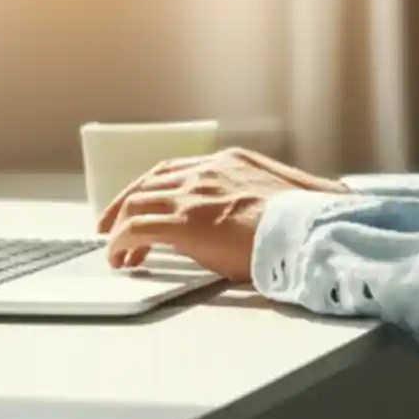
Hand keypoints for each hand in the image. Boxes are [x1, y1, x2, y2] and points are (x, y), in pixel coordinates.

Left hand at [97, 148, 348, 280]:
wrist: (308, 227)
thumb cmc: (307, 218)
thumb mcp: (281, 195)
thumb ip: (257, 198)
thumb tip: (257, 215)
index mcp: (230, 161)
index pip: (176, 169)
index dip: (153, 187)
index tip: (142, 201)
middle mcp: (206, 170)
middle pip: (149, 182)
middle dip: (125, 203)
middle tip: (110, 225)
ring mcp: (193, 194)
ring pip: (138, 204)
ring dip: (120, 227)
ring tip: (115, 251)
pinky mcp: (184, 222)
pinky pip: (137, 229)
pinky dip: (122, 243)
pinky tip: (120, 257)